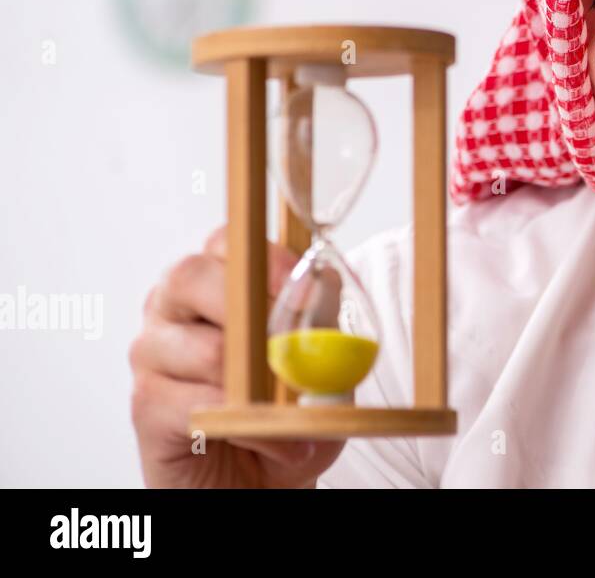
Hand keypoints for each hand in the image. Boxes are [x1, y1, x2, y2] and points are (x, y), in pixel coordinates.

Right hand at [129, 226, 345, 487]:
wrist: (261, 479)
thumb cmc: (284, 412)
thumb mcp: (320, 362)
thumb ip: (320, 320)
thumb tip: (322, 284)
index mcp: (213, 282)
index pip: (226, 241)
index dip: (267, 257)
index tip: (305, 283)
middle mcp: (173, 308)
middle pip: (192, 276)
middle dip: (250, 306)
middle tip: (289, 342)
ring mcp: (152, 354)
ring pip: (206, 349)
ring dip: (260, 386)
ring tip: (290, 412)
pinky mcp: (146, 405)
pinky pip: (198, 404)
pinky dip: (248, 425)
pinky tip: (269, 440)